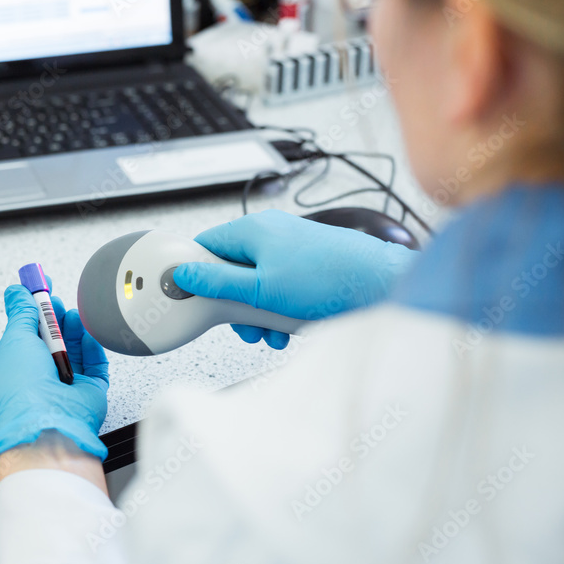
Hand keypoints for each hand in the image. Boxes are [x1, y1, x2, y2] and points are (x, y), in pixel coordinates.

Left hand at [0, 283, 109, 463]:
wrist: (47, 420)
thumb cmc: (22, 385)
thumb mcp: (16, 338)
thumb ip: (21, 312)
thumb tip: (16, 291)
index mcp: (16, 369)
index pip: (26, 334)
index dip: (33, 311)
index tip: (40, 289)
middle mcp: (40, 379)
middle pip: (51, 341)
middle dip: (54, 319)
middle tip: (55, 301)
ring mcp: (66, 387)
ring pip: (74, 351)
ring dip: (72, 330)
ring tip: (71, 315)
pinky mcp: (89, 392)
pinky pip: (94, 365)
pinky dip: (92, 347)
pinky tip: (87, 333)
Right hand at [174, 210, 415, 348]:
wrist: (380, 285)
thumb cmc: (327, 280)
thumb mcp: (258, 289)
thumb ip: (216, 282)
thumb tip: (183, 275)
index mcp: (252, 230)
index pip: (205, 245)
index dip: (196, 274)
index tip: (194, 297)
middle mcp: (270, 233)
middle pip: (231, 268)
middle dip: (232, 303)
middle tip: (240, 324)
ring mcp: (291, 247)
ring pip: (256, 282)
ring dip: (256, 312)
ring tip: (268, 333)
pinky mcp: (307, 263)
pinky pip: (279, 286)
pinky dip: (277, 308)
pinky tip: (286, 329)